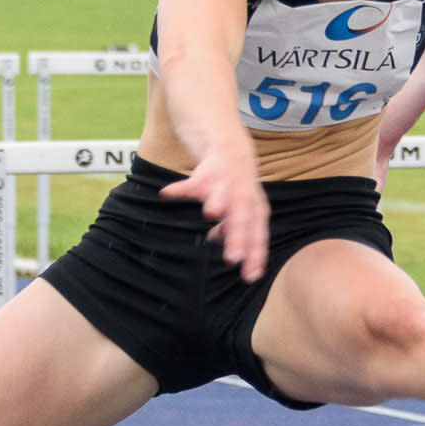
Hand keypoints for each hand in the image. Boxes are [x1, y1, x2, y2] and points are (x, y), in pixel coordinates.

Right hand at [160, 147, 270, 281]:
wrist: (231, 148)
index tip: (250, 277)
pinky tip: (167, 194)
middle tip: (233, 258)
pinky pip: (191, 182)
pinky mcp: (205, 173)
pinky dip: (180, 188)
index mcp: (255, 210)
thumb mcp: (243, 212)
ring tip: (211, 213)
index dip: (255, 255)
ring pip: (223, 195)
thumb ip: (238, 234)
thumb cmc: (238, 190)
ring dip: (218, 202)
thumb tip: (233, 255)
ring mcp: (225, 184)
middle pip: (242, 219)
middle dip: (238, 238)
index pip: (257, 236)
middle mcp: (243, 197)